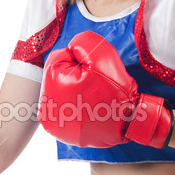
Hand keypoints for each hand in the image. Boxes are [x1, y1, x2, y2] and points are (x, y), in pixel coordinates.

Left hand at [37, 30, 173, 148]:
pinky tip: (87, 110)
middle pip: (57, 75)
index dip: (80, 60)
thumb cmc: (115, 91)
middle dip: (74, 75)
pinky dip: (73, 107)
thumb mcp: (102, 55)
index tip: (93, 73)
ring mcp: (51, 122)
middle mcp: (45, 106)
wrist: (128, 122)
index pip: (59, 57)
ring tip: (91, 99)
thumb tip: (71, 47)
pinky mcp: (59, 131)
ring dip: (73, 91)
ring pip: (60, 91)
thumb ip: (82, 42)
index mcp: (52, 83)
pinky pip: (63, 109)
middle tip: (93, 86)